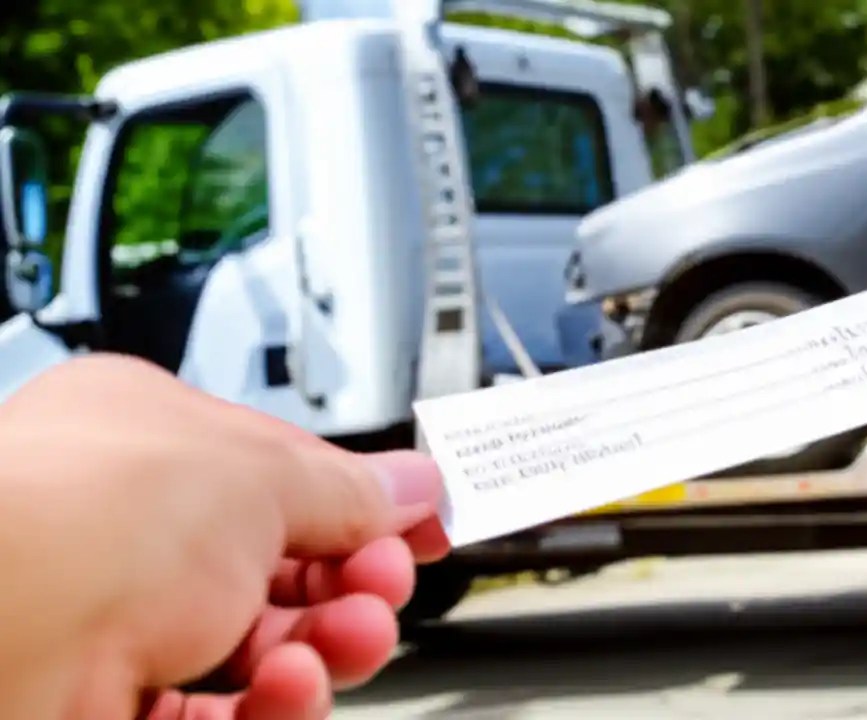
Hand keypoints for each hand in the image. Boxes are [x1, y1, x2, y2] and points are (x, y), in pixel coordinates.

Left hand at [0, 354, 449, 719]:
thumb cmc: (85, 516)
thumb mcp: (262, 475)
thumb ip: (351, 488)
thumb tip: (415, 485)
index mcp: (151, 439)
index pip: (285, 472)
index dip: (363, 499)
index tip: (425, 524)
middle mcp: (131, 531)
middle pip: (284, 567)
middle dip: (355, 581)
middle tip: (385, 582)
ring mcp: (119, 626)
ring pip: (262, 648)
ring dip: (328, 646)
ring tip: (350, 639)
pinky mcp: (115, 709)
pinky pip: (226, 714)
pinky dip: (276, 705)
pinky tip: (289, 688)